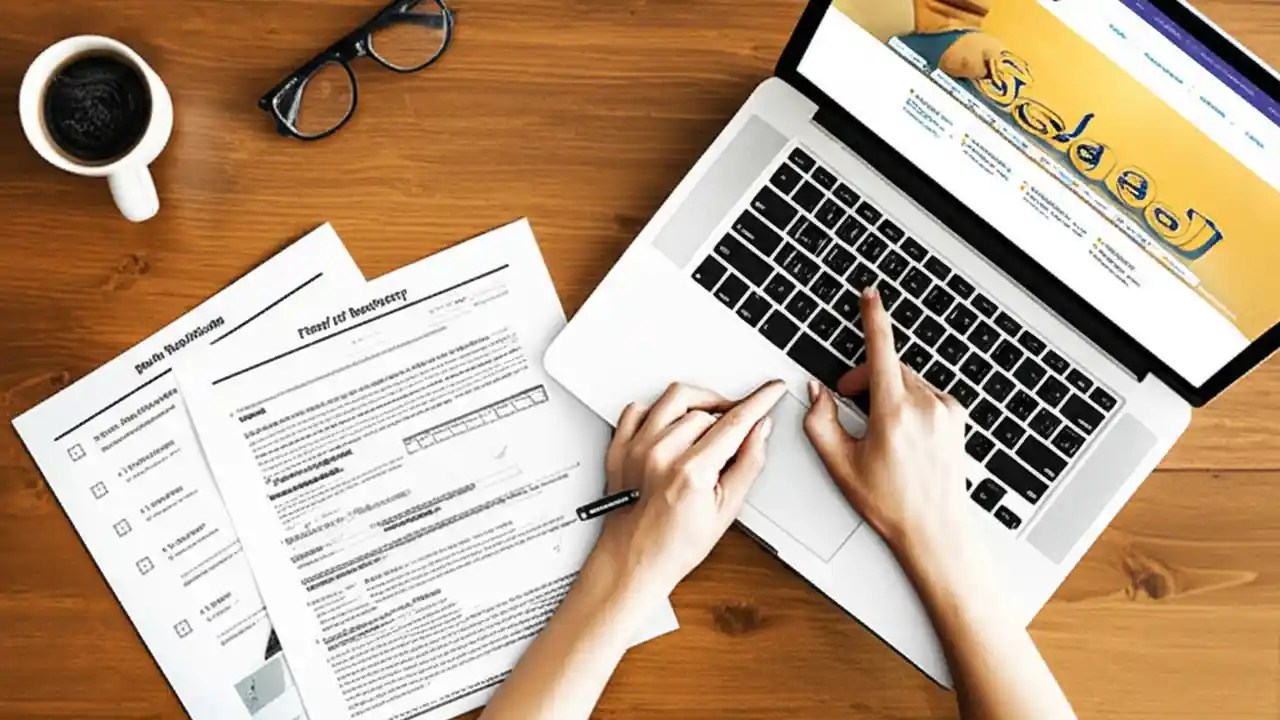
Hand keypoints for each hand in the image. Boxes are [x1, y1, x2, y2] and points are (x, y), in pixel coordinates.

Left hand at [588, 380, 786, 597]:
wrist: (633, 561)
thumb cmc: (675, 545)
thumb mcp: (726, 510)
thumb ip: (748, 464)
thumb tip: (760, 430)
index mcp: (691, 472)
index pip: (735, 422)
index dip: (759, 400)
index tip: (772, 389)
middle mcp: (659, 454)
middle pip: (706, 410)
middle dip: (726, 418)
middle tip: (731, 438)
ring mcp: (635, 448)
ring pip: (674, 399)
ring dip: (696, 407)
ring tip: (705, 424)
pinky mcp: (618, 448)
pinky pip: (638, 409)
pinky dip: (657, 411)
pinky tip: (669, 426)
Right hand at [802, 288, 973, 569]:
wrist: (935, 529)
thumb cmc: (889, 502)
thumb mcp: (839, 464)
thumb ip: (819, 421)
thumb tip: (816, 392)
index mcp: (894, 412)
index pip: (881, 350)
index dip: (873, 318)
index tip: (870, 295)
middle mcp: (925, 405)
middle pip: (889, 368)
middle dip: (864, 378)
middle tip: (848, 402)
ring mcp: (945, 411)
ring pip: (908, 380)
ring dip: (887, 391)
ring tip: (877, 428)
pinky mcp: (957, 418)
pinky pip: (926, 394)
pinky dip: (910, 403)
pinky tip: (902, 433)